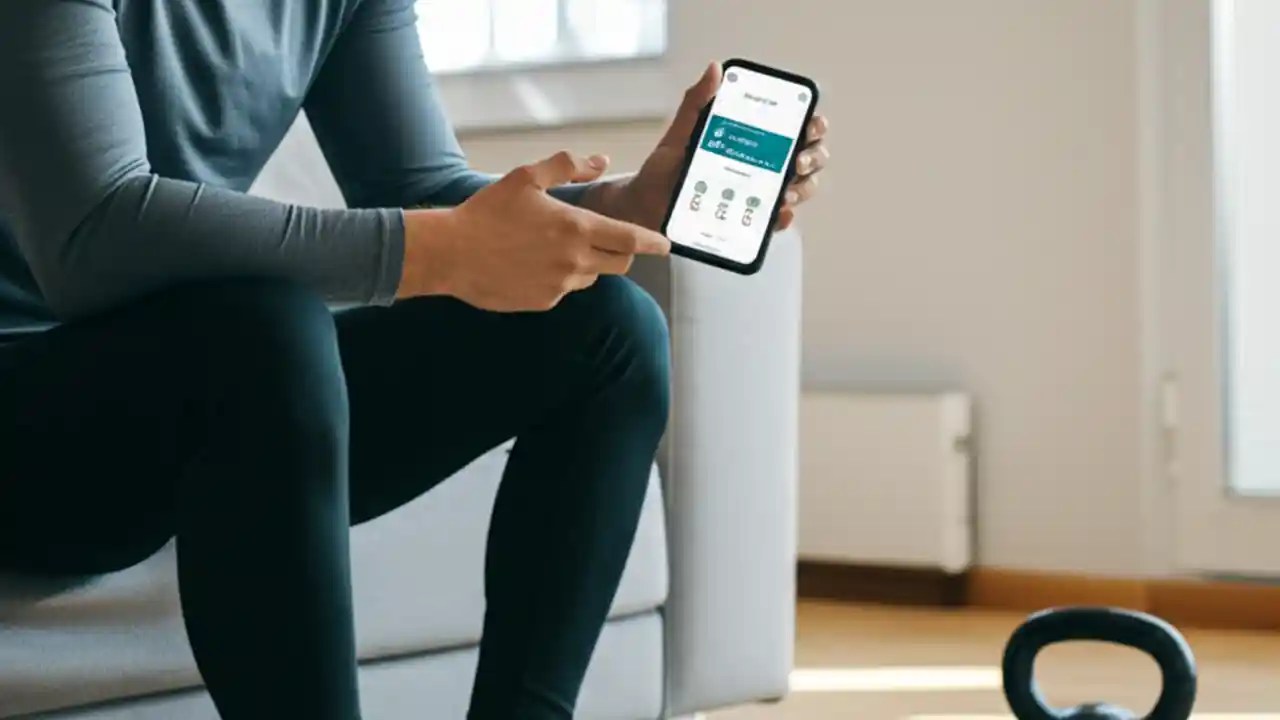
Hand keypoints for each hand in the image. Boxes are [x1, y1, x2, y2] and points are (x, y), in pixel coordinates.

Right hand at [399, 151, 670, 311]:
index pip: (631, 239)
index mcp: (576, 228)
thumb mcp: (527, 177)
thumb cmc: (488, 211)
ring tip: (553, 246)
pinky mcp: (543, 302)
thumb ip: (569, 167)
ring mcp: (560, 285)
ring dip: (588, 263)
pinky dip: (561, 277)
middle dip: (623, 252)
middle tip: (609, 239)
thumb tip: (601, 161)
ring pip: (592, 276)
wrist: (451, 254)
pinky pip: (565, 289)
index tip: (667, 245)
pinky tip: (532, 263)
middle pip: (620, 262)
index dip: (654, 243)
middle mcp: (574, 261)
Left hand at [596, 62, 830, 232]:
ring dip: (803, 187)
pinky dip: (783, 218)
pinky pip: (777, 221)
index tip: (811, 124)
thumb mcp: (680, 133)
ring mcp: (760, 194)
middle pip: (808, 157)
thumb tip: (714, 69)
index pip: (796, 128)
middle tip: (796, 161)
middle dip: (813, 157)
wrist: (646, 205)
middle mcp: (764, 165)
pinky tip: (780, 213)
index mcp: (754, 139)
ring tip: (787, 191)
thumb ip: (698, 102)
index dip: (813, 124)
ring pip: (801, 188)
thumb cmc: (665, 168)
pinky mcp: (751, 221)